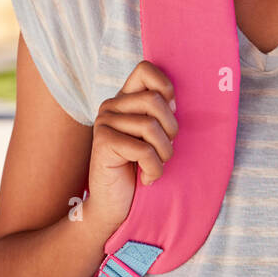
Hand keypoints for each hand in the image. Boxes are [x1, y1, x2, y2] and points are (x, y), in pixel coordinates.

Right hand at [85, 60, 177, 230]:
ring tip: (155, 167)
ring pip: (151, 126)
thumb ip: (160, 115)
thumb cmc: (140, 171)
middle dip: (171, 130)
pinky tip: (146, 179)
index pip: (146, 69)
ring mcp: (104, 122)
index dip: (165, 86)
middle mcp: (111, 105)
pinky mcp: (103, 142)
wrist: (115, 207)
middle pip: (155, 100)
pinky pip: (143, 150)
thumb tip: (174, 100)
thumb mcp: (155, 138)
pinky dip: (154, 169)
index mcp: (125, 99)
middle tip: (165, 151)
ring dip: (163, 154)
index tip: (171, 111)